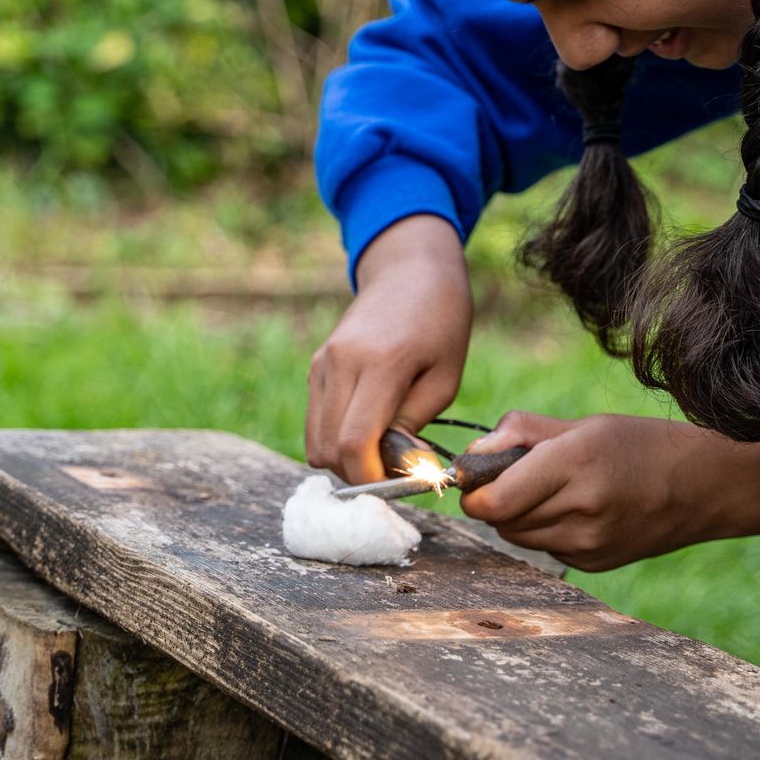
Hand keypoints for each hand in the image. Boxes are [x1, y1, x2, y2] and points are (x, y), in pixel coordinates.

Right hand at [306, 214, 470, 483]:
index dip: (370, 479)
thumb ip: (414, 425)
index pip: (353, 443)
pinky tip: (367, 432)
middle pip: (327, 449)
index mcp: (380, 364)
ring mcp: (322, 363)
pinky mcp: (316, 366)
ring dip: (343, 459)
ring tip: (382, 452)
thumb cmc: (441, 323)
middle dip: (357, 474)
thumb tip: (393, 469)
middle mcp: (340, 363)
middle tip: (393, 473)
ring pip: (315, 440)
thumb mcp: (445, 377)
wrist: (410, 270)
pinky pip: (315, 421)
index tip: (395, 488)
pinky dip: (334, 439)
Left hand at [457, 412, 759, 572]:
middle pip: (501, 520)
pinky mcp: (596, 563)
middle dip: (495, 499)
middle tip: (515, 476)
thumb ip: (522, 433)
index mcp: (575, 463)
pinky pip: (547, 548)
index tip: (476, 476)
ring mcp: (590, 543)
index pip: (495, 500)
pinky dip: (547, 530)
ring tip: (549, 490)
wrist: (704, 485)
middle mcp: (581, 508)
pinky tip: (576, 510)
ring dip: (518, 516)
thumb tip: (472, 453)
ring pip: (519, 537)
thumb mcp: (584, 424)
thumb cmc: (641, 444)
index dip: (474, 491)